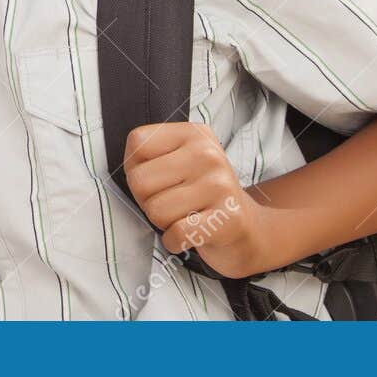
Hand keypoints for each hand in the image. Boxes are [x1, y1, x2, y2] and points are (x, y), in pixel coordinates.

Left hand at [123, 121, 281, 278]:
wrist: (248, 228)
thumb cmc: (203, 196)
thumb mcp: (182, 161)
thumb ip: (151, 157)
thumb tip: (129, 169)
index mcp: (194, 134)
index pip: (137, 142)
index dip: (136, 168)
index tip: (158, 179)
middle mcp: (208, 154)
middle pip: (140, 181)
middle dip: (148, 200)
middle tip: (173, 203)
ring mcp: (220, 185)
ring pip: (156, 210)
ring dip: (164, 223)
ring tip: (186, 216)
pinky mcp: (227, 218)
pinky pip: (176, 234)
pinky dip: (175, 242)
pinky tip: (192, 233)